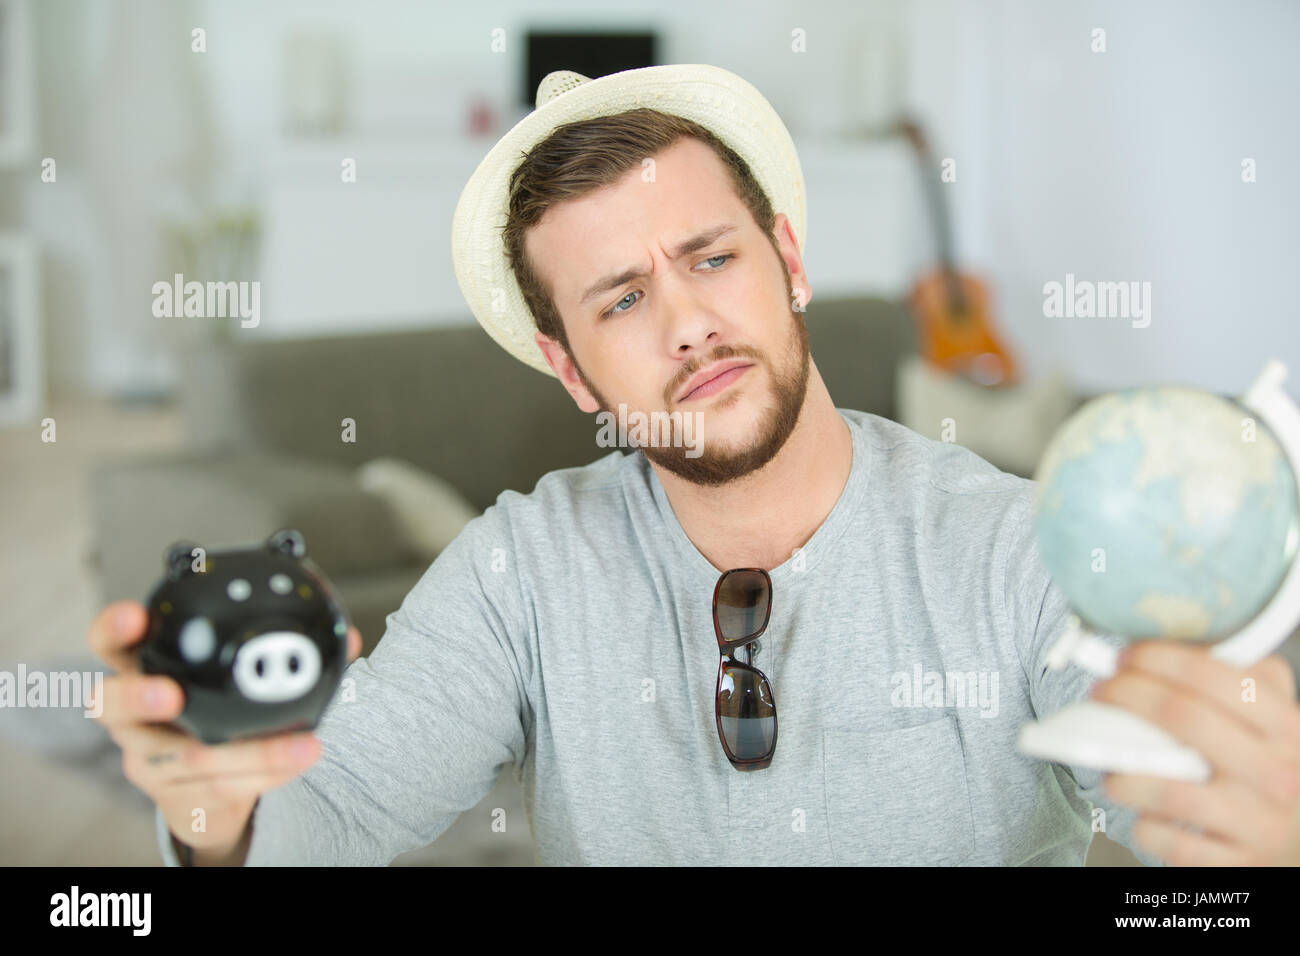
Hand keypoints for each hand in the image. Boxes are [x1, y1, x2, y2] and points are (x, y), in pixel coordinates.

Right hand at [87, 600, 362, 859]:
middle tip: (171, 695)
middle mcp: (134, 717)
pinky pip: (222, 786)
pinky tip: (302, 757)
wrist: (213, 790)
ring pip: (183, 757)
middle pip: (108, 704)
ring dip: (245, 752)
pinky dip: (268, 771)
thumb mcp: (239, 682)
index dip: (115, 628)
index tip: (138, 616)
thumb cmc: (223, 716)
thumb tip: (346, 638)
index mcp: (146, 669)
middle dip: (137, 696)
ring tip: (299, 744)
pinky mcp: (178, 798)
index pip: (111, 642)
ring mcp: (148, 761)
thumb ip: (286, 652)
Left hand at [1090, 640, 1299, 864]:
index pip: (1215, 677)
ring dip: (1123, 769)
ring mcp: (1258, 822)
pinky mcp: (1236, 862)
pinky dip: (1143, 824)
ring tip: (1108, 758)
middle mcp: (1277, 773)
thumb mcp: (1269, 714)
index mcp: (1285, 726)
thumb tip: (1159, 641)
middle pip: (1184, 719)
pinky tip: (1139, 811)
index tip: (1125, 655)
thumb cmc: (1263, 762)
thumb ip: (1235, 675)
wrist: (1296, 837)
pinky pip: (1172, 842)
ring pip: (1170, 789)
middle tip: (1102, 690)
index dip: (1159, 659)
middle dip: (1129, 696)